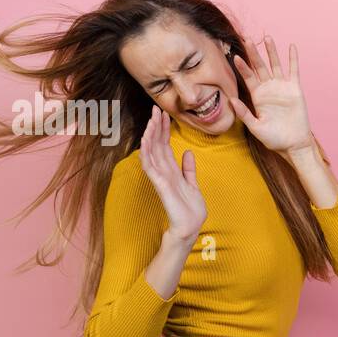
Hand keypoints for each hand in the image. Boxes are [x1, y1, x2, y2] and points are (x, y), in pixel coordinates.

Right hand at [140, 106, 205, 241]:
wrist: (190, 227)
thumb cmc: (190, 209)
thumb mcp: (192, 184)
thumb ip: (188, 169)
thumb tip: (187, 152)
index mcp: (172, 170)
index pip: (166, 145)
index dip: (164, 130)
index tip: (164, 114)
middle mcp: (164, 172)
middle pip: (158, 145)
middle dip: (156, 127)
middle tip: (155, 109)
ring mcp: (161, 178)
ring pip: (152, 152)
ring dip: (150, 136)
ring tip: (150, 120)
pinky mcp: (160, 185)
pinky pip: (150, 167)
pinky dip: (147, 154)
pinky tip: (144, 141)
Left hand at [228, 34, 314, 154]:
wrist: (293, 144)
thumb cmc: (273, 139)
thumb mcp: (256, 128)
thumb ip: (244, 114)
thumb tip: (231, 100)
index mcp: (257, 96)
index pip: (248, 77)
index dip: (242, 67)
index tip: (235, 57)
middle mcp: (268, 88)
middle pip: (259, 66)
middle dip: (254, 53)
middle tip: (248, 39)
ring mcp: (282, 87)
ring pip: (275, 64)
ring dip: (271, 51)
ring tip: (267, 37)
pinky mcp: (295, 88)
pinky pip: (294, 70)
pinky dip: (293, 59)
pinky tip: (291, 47)